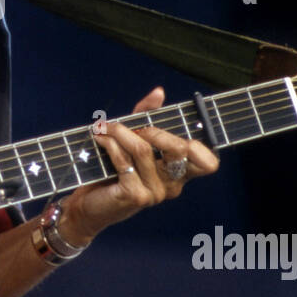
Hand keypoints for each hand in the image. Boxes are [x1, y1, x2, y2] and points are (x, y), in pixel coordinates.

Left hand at [60, 87, 218, 244]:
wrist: (89, 205)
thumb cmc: (112, 171)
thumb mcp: (132, 139)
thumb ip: (146, 116)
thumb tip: (159, 91)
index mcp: (179, 173)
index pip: (208, 163)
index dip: (199, 145)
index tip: (176, 129)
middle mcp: (172, 185)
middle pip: (180, 149)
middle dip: (154, 129)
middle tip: (132, 125)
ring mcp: (155, 193)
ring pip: (143, 149)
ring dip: (120, 131)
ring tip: (104, 127)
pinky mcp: (135, 196)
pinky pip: (124, 160)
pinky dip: (109, 143)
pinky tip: (99, 138)